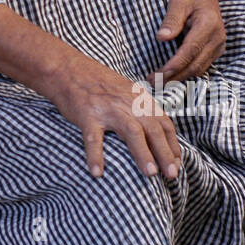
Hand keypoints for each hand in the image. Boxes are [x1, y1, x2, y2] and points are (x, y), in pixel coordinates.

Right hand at [54, 56, 181, 181]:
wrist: (68, 70)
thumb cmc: (97, 84)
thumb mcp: (126, 91)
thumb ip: (141, 108)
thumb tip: (156, 133)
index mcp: (139, 99)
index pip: (164, 123)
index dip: (172, 145)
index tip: (176, 164)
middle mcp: (127, 103)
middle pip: (153, 129)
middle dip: (165, 153)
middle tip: (172, 174)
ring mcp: (107, 109)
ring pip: (131, 131)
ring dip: (143, 153)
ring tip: (150, 173)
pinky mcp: (87, 115)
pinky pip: (93, 138)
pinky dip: (95, 155)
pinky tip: (97, 172)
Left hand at [149, 0, 225, 84]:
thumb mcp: (177, 2)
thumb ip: (171, 19)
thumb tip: (161, 38)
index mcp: (209, 24)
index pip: (191, 51)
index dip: (174, 65)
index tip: (158, 74)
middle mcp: (218, 38)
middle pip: (195, 65)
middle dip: (174, 77)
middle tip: (153, 83)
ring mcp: (219, 46)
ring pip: (199, 69)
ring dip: (179, 79)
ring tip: (159, 83)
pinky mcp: (215, 51)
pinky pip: (201, 67)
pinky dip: (186, 74)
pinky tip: (171, 77)